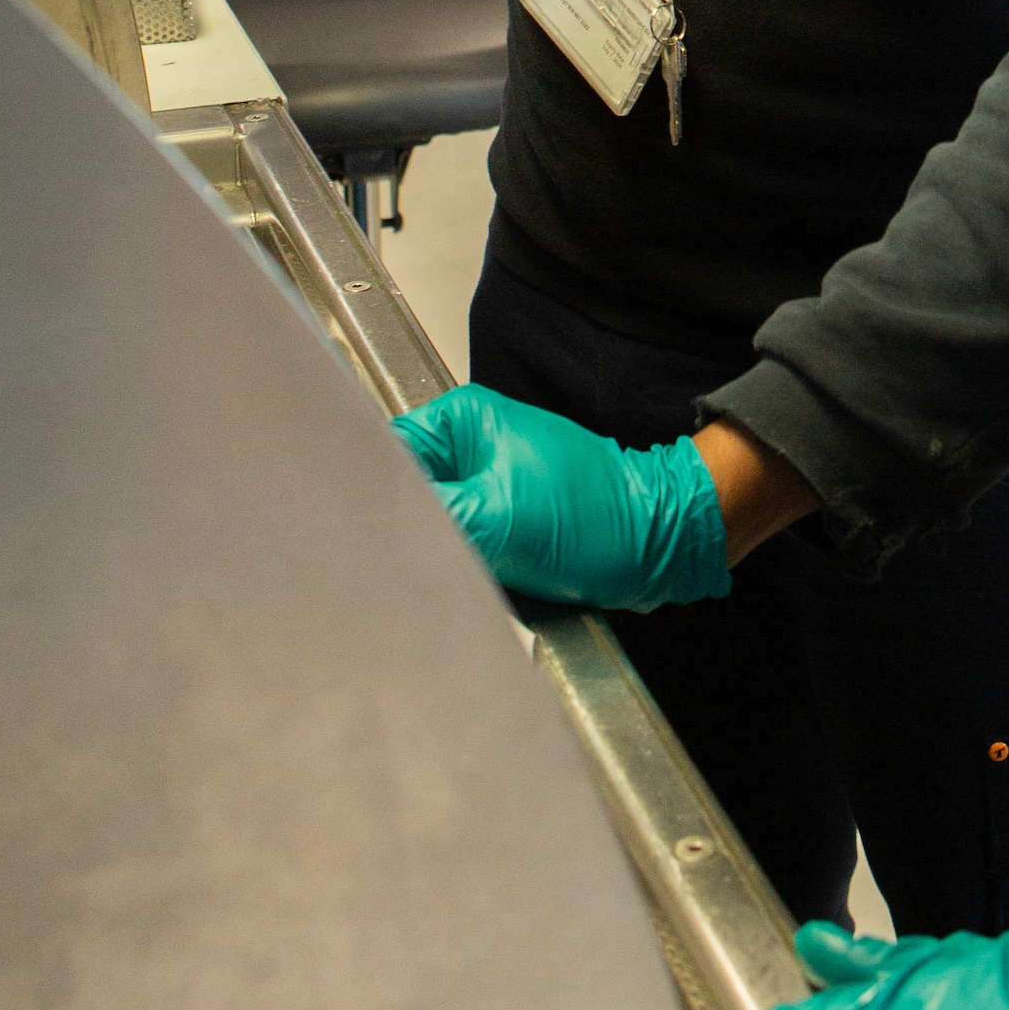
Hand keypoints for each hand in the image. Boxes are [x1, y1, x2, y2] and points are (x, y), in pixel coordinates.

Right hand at [390, 385, 731, 609]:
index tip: (349, 543)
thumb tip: (364, 534)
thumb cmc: (598, 517)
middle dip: (397, 536)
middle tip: (396, 571)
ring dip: (428, 558)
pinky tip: (461, 588)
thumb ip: (425, 521)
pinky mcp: (500, 526)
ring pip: (426, 530)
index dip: (363, 502)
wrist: (659, 547)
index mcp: (461, 421)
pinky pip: (457, 550)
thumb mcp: (496, 518)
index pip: (381, 456)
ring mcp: (484, 488)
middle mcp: (468, 449)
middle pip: (401, 497)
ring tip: (435, 581)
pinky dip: (456, 572)